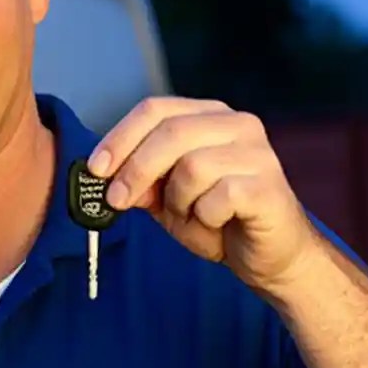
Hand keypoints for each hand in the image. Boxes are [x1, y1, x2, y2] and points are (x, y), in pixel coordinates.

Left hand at [88, 96, 318, 290]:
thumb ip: (140, 181)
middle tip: (117, 201)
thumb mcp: (167, 199)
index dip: (120, 137)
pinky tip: (218, 224)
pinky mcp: (268, 185)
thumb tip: (103, 175)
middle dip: (135, 169)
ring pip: (192, 166)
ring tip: (191, 216)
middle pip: (170, 131)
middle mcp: (238, 124)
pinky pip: (218, 196)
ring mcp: (258, 153)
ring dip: (178, 201)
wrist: (271, 258)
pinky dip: (205, 217)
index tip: (96, 168)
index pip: (155, 109)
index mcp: (209, 116)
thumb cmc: (218, 221)